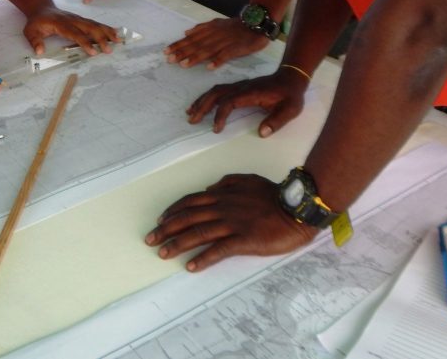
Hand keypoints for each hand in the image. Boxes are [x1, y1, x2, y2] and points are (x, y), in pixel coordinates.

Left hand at [24, 6, 118, 54]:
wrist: (41, 7)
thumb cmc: (37, 21)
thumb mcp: (30, 31)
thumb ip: (35, 41)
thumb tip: (40, 52)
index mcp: (61, 23)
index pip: (75, 33)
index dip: (84, 42)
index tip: (93, 52)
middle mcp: (72, 20)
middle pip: (89, 28)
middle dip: (100, 38)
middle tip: (109, 49)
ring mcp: (78, 18)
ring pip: (94, 24)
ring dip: (106, 32)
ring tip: (118, 40)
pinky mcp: (81, 19)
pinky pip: (94, 23)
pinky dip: (105, 28)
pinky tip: (114, 33)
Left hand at [145, 174, 316, 270]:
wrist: (295, 208)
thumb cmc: (273, 195)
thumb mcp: (247, 180)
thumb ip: (227, 183)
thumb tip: (210, 190)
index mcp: (222, 194)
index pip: (190, 202)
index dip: (173, 211)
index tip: (160, 220)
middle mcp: (222, 208)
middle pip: (188, 218)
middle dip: (166, 229)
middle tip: (151, 239)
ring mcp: (232, 224)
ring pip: (198, 234)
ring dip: (178, 244)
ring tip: (163, 254)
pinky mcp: (243, 240)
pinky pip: (218, 250)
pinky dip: (203, 258)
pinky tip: (191, 266)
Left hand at [165, 17, 270, 68]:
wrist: (256, 22)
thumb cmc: (236, 25)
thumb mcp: (217, 23)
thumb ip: (202, 28)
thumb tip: (186, 32)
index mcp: (210, 29)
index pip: (191, 38)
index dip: (178, 45)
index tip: (166, 51)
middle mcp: (215, 35)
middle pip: (196, 44)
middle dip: (182, 52)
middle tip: (169, 59)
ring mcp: (225, 41)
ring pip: (208, 50)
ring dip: (195, 57)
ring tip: (183, 64)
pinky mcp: (236, 48)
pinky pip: (226, 55)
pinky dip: (218, 60)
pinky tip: (210, 67)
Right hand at [186, 67, 308, 135]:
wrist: (292, 78)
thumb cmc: (291, 95)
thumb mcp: (290, 109)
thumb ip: (276, 121)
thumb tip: (262, 133)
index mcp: (252, 93)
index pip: (230, 102)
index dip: (220, 115)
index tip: (216, 129)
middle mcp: (242, 87)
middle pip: (217, 94)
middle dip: (203, 106)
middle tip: (192, 120)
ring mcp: (239, 85)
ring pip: (216, 90)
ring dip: (202, 101)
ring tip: (190, 113)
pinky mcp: (239, 87)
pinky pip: (219, 90)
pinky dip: (208, 97)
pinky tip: (202, 104)